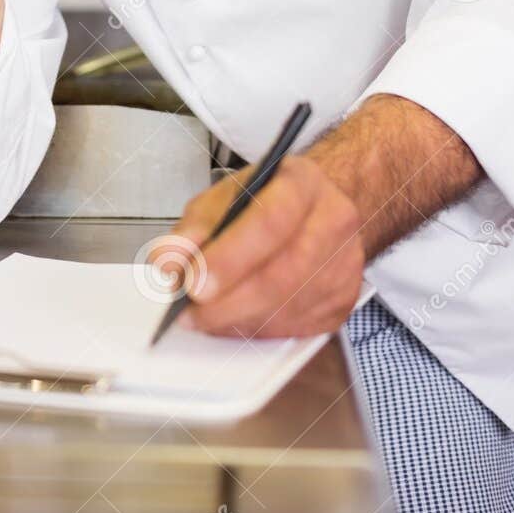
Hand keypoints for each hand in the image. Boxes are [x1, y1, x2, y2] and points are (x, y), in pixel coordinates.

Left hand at [152, 155, 364, 338]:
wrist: (314, 206)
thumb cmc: (265, 200)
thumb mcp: (223, 197)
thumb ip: (194, 228)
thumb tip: (168, 260)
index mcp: (301, 183)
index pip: (270, 222)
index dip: (230, 258)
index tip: (194, 283)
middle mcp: (333, 221)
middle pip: (284, 274)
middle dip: (230, 302)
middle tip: (191, 313)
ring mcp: (345, 264)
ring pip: (289, 308)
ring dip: (239, 321)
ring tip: (205, 317)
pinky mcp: (343, 300)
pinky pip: (297, 328)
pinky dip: (258, 329)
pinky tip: (236, 319)